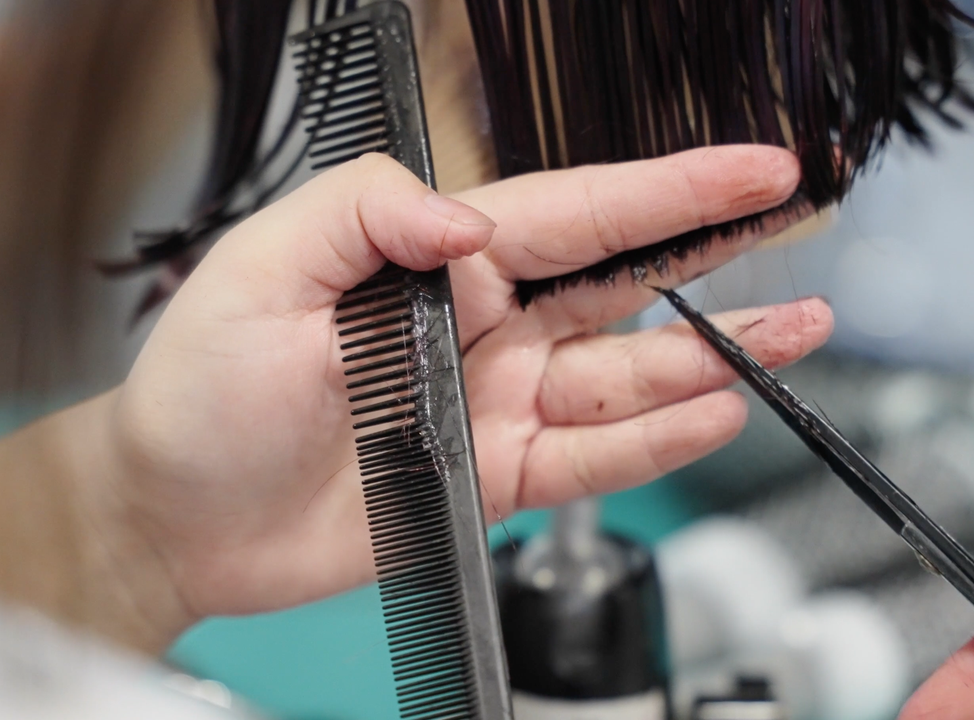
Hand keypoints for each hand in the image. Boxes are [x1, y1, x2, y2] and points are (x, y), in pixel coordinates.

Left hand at [101, 146, 829, 639]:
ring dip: (712, 357)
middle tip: (800, 225)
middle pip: (622, 283)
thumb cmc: (197, 390)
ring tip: (795, 337)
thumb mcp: (260, 268)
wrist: (173, 515)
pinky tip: (711, 414)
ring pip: (626, 375)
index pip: (572, 210)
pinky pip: (590, 460)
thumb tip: (471, 228)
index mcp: (433, 260)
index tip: (748, 167)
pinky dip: (654, 442)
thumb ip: (369, 216)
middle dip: (716, 254)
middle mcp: (479, 327)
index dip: (666, 187)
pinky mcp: (491, 479)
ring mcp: (493, 405)